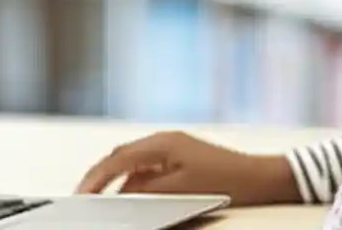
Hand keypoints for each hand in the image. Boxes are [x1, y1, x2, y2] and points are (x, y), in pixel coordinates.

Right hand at [75, 132, 298, 206]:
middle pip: (121, 157)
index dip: (95, 178)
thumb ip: (146, 190)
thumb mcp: (180, 191)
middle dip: (100, 176)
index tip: (82, 194)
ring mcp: (171, 148)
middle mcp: (164, 141)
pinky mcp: (179, 159)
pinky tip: (131, 198)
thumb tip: (120, 194)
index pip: (117, 159)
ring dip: (117, 181)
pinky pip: (147, 169)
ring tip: (102, 199)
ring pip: (133, 164)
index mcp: (162, 143)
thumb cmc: (226, 180)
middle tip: (84, 196)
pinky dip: (134, 183)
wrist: (259, 178)